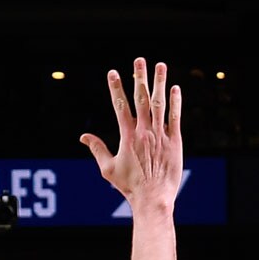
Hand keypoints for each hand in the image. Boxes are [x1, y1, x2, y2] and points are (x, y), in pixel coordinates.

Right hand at [80, 58, 182, 210]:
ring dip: (159, 83)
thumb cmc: (130, 187)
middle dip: (139, 77)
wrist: (153, 199)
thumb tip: (83, 137)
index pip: (120, 106)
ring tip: (160, 65)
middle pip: (141, 99)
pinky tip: (174, 88)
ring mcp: (160, 136)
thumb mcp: (108, 169)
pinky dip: (175, 102)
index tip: (112, 72)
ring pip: (159, 104)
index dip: (116, 88)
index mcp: (128, 136)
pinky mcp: (174, 142)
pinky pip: (175, 118)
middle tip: (139, 60)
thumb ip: (97, 149)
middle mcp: (144, 132)